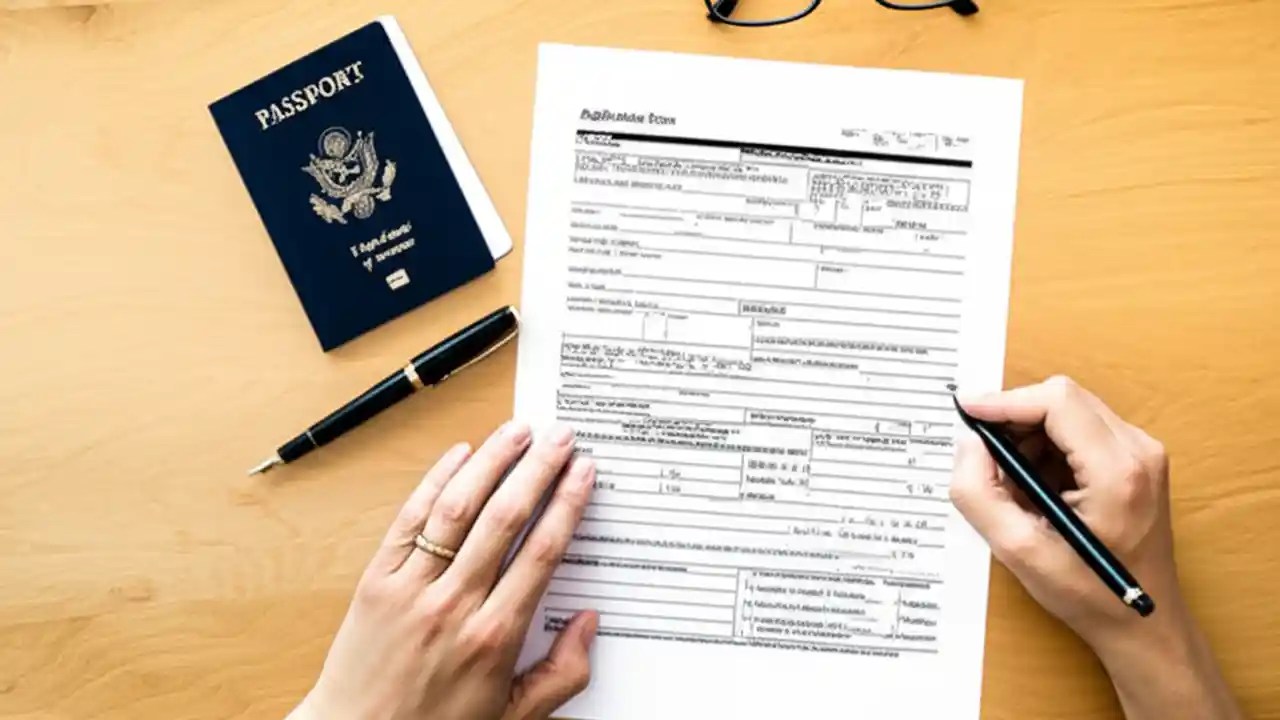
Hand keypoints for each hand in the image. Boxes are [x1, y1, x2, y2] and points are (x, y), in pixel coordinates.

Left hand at [289, 421, 597, 719]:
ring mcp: (411, 588)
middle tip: (560, 437)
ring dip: (491, 462)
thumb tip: (589, 624)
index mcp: (495, 637)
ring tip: (516, 431)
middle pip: (505, 519)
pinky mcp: (376, 581)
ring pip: (457, 509)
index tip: (584, 472)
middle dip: (538, 469)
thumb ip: (561, 675)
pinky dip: (435, 482)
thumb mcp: (513, 717)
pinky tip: (459, 455)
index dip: (567, 504)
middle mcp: (454, 605)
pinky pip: (409, 520)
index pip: (541, 553)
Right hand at [951, 376, 1240, 719]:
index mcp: (1117, 471)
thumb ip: (980, 492)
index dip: (1005, 401)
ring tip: (1013, 481)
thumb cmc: (1089, 595)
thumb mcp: (1019, 550)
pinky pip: (1082, 429)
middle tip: (985, 456)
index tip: (967, 413)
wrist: (1143, 624)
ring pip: (1070, 411)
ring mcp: (1143, 454)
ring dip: (1030, 435)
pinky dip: (1049, 446)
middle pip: (1063, 399)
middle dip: (1015, 419)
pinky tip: (1037, 485)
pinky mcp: (1137, 460)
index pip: (1056, 401)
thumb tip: (968, 444)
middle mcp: (1138, 451)